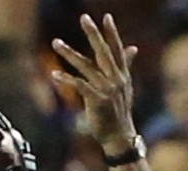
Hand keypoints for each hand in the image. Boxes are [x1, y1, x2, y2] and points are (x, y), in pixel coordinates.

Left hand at [49, 15, 139, 152]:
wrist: (119, 136)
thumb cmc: (119, 112)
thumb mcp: (125, 86)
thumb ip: (126, 65)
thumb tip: (133, 47)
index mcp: (122, 74)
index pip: (116, 49)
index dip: (112, 33)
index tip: (106, 17)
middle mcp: (116, 79)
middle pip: (102, 51)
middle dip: (93, 33)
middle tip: (84, 17)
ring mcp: (107, 89)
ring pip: (85, 66)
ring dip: (68, 53)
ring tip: (55, 42)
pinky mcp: (97, 100)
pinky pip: (79, 85)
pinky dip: (65, 79)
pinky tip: (53, 74)